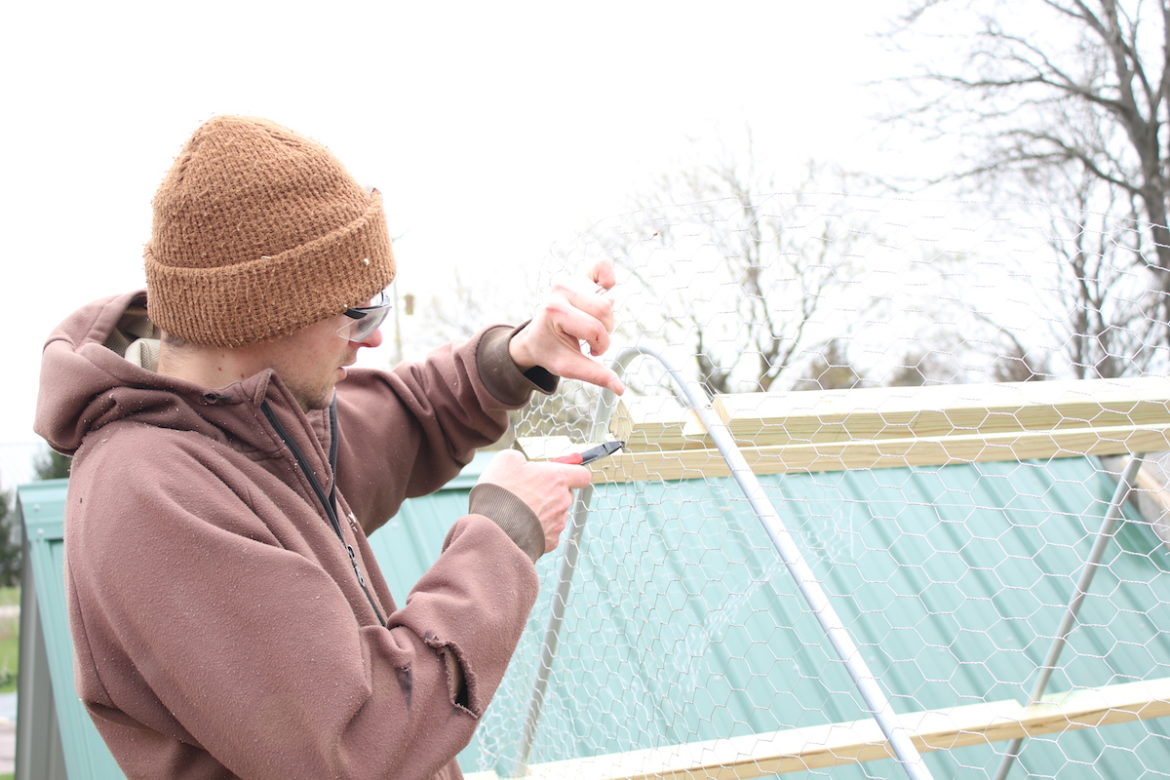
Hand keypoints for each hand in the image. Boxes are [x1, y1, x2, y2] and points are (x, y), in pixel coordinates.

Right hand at [478, 450, 591, 552]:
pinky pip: (547, 532)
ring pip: (556, 514)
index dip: (573, 472)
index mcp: (558, 478)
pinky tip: (519, 526)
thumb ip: (523, 458)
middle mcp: (564, 501)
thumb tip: (524, 464)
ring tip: (519, 511)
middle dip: (551, 492)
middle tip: (529, 492)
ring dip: (542, 511)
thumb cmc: (500, 491)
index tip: (560, 472)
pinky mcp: (551, 542)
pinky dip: (536, 529)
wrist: (493, 527)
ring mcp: (559, 523)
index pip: (582, 474)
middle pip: (566, 494)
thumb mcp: (507, 460)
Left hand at [509, 258, 624, 394]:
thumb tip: (621, 389)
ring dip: (606, 318)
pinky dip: (608, 278)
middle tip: (591, 340)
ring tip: (591, 325)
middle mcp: (561, 289)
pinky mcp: (578, 274)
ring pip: (608, 299)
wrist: (535, 337)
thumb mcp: (568, 367)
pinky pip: (602, 265)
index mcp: (554, 310)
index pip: (595, 328)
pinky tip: (604, 291)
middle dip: (605, 331)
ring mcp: (570, 280)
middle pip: (606, 310)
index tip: (590, 352)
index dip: (600, 346)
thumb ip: (595, 375)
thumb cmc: (551, 351)